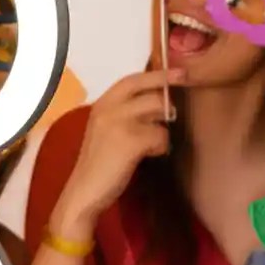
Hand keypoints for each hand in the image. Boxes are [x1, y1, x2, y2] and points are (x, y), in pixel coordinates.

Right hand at [55, 69, 183, 231]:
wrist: (84, 192)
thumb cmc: (98, 165)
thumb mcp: (106, 131)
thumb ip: (125, 114)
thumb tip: (157, 102)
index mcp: (102, 104)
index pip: (132, 80)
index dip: (157, 75)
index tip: (179, 72)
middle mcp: (108, 108)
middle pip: (149, 91)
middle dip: (167, 98)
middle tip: (175, 111)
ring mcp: (118, 123)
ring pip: (159, 111)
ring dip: (162, 129)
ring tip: (152, 145)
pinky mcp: (130, 141)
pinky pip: (160, 135)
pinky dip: (161, 147)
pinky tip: (151, 155)